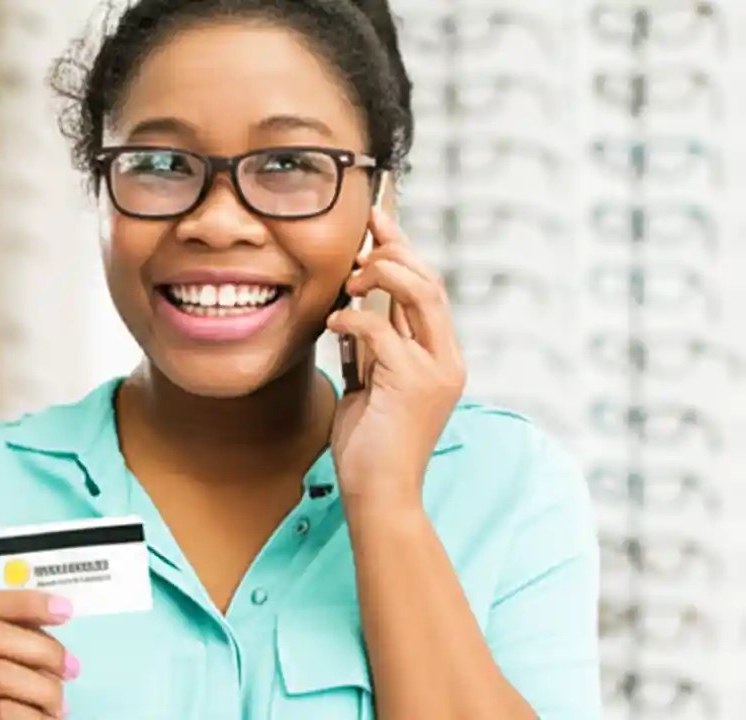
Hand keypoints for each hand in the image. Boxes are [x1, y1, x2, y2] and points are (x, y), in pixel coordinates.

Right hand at [0, 590, 76, 718]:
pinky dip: (34, 716)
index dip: (27, 603)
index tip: (64, 610)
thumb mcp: (4, 665)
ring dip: (42, 689)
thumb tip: (59, 619)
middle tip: (71, 668)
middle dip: (41, 648)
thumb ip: (20, 642)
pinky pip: (1, 712)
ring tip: (57, 705)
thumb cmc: (1, 704)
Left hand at [326, 208, 465, 510]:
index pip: (428, 290)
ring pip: (420, 293)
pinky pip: (382, 330)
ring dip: (381, 274)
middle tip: (366, 227)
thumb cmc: (368, 446)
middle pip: (430, 281)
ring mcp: (436, 371)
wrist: (378, 495)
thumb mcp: (369, 384)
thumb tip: (354, 308)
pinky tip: (333, 324)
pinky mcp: (415, 383)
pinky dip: (353, 320)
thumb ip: (372, 349)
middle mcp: (446, 359)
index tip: (379, 223)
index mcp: (439, 357)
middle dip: (397, 247)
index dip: (405, 252)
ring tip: (348, 279)